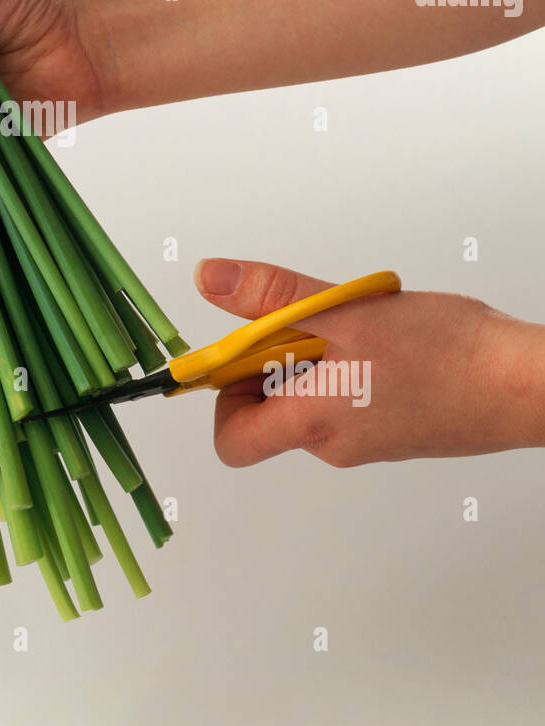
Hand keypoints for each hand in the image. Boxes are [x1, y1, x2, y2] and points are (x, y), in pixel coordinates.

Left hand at [194, 258, 544, 465]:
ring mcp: (366, 440)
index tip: (236, 348)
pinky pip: (348, 395)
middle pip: (268, 409)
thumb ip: (273, 298)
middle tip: (312, 319)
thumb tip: (211, 280)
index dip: (221, 392)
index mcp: (313, 423)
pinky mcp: (393, 428)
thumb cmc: (450, 355)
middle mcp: (334, 444)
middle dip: (275, 357)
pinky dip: (351, 362)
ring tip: (360, 325)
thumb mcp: (347, 311)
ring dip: (318, 352)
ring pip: (311, 395)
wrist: (527, 386)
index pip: (232, 439)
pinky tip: (387, 340)